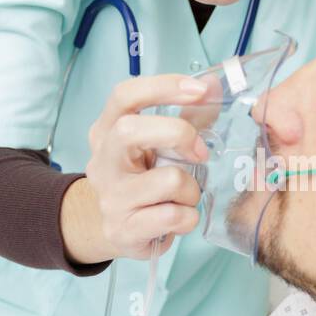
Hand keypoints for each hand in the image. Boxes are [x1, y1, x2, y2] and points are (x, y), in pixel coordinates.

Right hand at [82, 72, 215, 261]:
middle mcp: (102, 161)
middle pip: (130, 129)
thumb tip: (213, 84)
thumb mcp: (156, 146)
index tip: (200, 90)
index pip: (124, 95)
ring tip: (184, 197)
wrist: (119, 230)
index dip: (163, 86)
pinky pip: (172, 216)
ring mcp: (110, 197)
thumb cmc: (142, 180)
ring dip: (191, 189)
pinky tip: (179, 218)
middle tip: (200, 153)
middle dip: (178, 134)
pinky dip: (188, 217)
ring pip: (168, 180)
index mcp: (106, 132)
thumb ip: (186, 116)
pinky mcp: (122, 229)